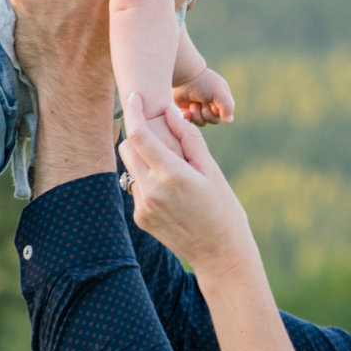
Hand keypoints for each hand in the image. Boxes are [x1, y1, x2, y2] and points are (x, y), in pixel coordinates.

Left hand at [121, 108, 255, 272]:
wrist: (220, 254)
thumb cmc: (223, 208)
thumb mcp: (210, 170)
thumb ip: (187, 138)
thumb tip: (168, 111)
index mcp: (171, 175)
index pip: (139, 134)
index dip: (135, 111)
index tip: (136, 96)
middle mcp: (151, 190)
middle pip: (127, 147)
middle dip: (138, 135)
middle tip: (159, 133)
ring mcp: (142, 206)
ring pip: (130, 167)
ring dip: (143, 159)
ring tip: (171, 168)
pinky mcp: (140, 217)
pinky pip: (136, 188)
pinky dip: (148, 180)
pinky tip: (170, 192)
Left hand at [172, 65, 235, 125]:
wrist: (182, 77)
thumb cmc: (202, 82)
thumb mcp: (218, 92)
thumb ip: (227, 106)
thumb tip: (229, 121)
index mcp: (221, 98)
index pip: (224, 115)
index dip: (216, 112)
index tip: (211, 103)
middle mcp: (211, 104)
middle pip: (213, 120)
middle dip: (205, 113)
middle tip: (199, 102)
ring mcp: (199, 108)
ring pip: (202, 122)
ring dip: (196, 114)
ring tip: (192, 103)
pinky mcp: (187, 111)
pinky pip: (191, 122)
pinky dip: (188, 118)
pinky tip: (186, 111)